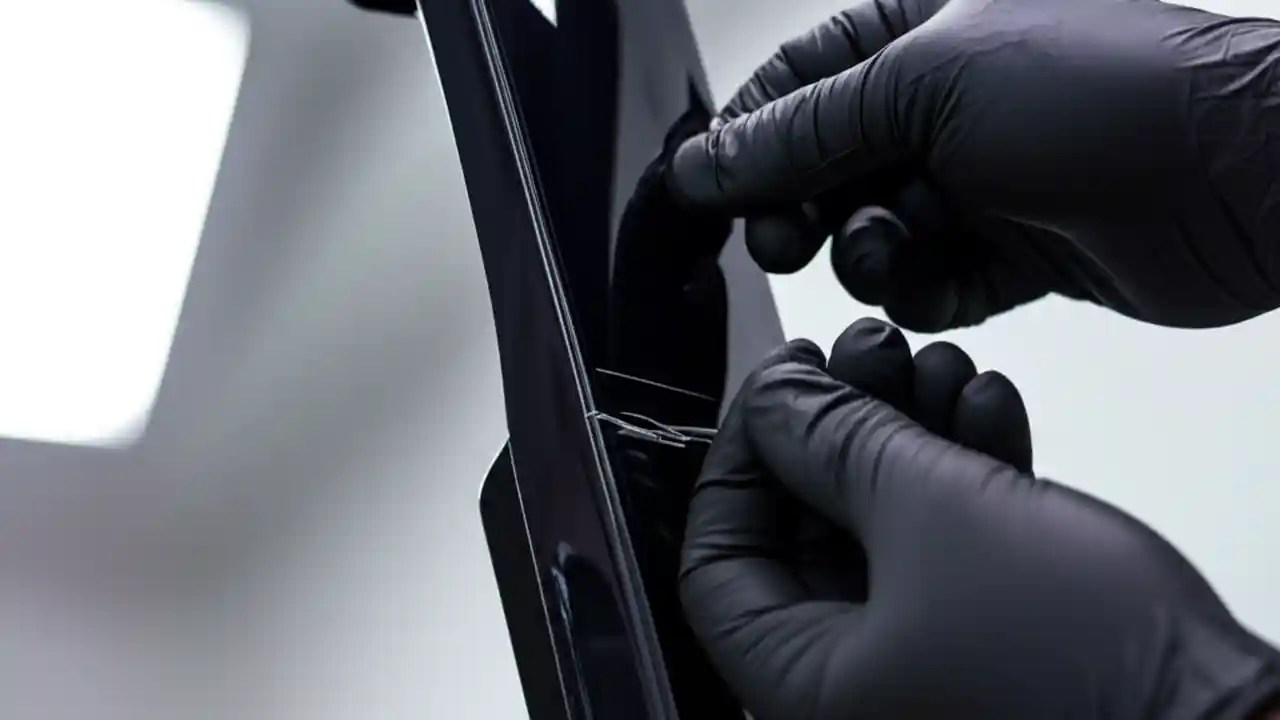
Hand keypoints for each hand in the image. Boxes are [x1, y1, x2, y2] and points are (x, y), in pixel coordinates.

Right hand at [668, 0, 1279, 331]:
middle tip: (782, 237)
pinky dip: (920, 290)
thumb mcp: (924, 85)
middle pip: (820, 167)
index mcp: (916, 31)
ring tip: (888, 247)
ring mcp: (977, 179)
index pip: (792, 83)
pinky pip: (928, 283)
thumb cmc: (1102, 91)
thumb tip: (703, 160)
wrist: (1240, 174)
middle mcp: (942, 103)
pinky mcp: (1010, 250)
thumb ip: (801, 131)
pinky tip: (937, 277)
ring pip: (868, 234)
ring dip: (864, 252)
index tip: (702, 191)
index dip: (741, 138)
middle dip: (793, 207)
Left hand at [680, 318, 1279, 718]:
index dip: (738, 461)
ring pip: (881, 532)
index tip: (777, 386)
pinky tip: (988, 409)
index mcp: (804, 690)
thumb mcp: (935, 514)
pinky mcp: (991, 645)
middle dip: (839, 430)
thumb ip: (834, 442)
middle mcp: (854, 690)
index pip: (717, 562)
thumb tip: (772, 396)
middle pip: (803, 535)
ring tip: (939, 364)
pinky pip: (945, 551)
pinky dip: (960, 479)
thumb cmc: (1084, 661)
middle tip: (867, 350)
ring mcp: (926, 668)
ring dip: (907, 438)